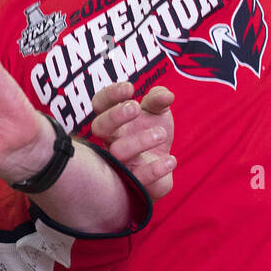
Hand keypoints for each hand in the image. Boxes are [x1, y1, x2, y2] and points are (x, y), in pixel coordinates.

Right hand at [89, 82, 175, 199]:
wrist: (162, 164)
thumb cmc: (152, 131)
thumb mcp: (157, 111)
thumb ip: (159, 100)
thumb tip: (166, 95)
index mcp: (113, 119)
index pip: (100, 104)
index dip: (110, 95)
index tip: (130, 88)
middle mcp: (110, 140)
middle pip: (99, 127)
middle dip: (115, 116)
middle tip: (136, 108)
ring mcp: (119, 161)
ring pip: (117, 153)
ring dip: (139, 141)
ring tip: (161, 134)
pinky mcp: (133, 182)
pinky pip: (137, 178)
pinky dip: (154, 169)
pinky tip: (171, 160)